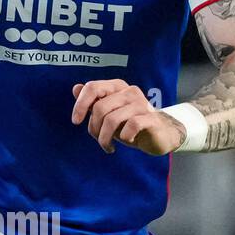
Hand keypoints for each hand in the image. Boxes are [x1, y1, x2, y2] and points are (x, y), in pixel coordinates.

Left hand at [71, 80, 185, 155]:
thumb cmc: (130, 124)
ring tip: (108, 147)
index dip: (80, 105)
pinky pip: (130, 127)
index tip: (76, 121)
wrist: (159, 135)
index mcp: (117, 87)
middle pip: (100, 108)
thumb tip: (75, 88)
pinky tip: (127, 140)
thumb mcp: (109, 114)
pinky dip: (124, 137)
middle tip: (100, 140)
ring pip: (112, 120)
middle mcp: (129, 91)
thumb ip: (94, 102)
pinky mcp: (151, 118)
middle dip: (94, 129)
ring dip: (105, 139)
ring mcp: (142, 103)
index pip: (92, 87)